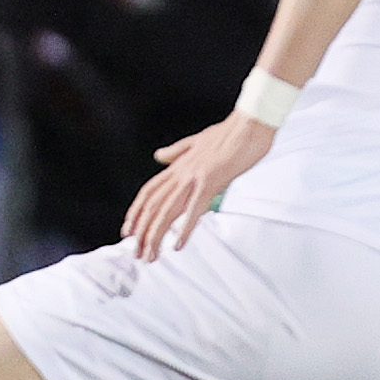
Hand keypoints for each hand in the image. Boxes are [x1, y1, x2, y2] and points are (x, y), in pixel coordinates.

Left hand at [121, 113, 276, 259]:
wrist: (249, 125)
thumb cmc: (230, 134)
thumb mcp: (196, 141)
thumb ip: (176, 151)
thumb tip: (159, 156)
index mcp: (178, 165)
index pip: (148, 192)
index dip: (136, 212)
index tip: (129, 230)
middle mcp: (181, 172)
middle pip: (152, 206)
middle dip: (142, 232)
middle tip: (137, 252)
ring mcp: (193, 177)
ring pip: (166, 211)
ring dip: (156, 235)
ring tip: (152, 254)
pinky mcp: (209, 182)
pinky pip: (193, 209)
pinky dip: (183, 229)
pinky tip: (178, 244)